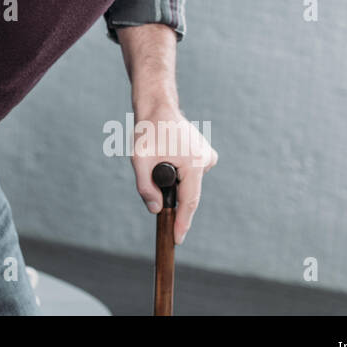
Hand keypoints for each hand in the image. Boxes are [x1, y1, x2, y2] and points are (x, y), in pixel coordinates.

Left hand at [131, 105, 217, 244]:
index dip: (182, 222)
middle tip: (157, 192)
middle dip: (174, 200)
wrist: (158, 107)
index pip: (189, 201)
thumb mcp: (139, 159)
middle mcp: (205, 160)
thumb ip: (145, 186)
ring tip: (159, 160)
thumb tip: (156, 210)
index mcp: (194, 163)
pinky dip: (180, 174)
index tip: (177, 239)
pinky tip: (168, 157)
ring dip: (175, 183)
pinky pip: (191, 174)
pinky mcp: (205, 154)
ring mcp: (207, 156)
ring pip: (189, 184)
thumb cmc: (147, 130)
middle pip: (189, 193)